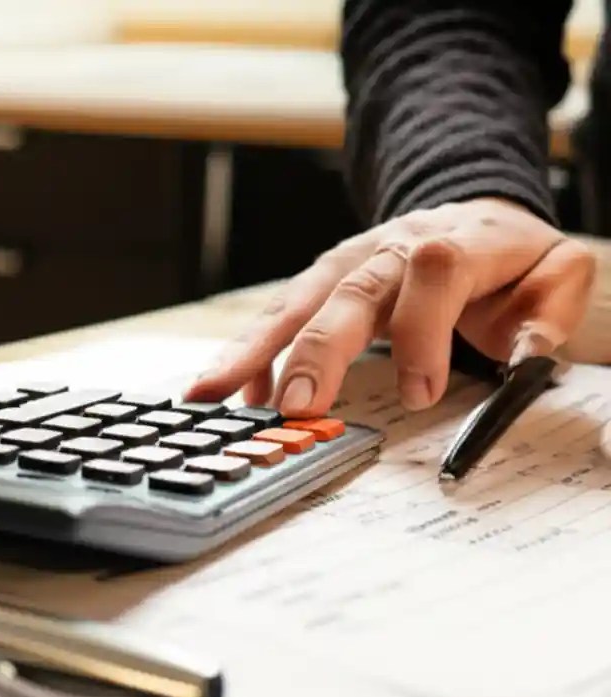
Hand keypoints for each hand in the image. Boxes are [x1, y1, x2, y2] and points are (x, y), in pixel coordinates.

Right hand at [185, 198, 596, 416]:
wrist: (469, 213)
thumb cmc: (510, 258)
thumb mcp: (559, 273)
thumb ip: (550, 313)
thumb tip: (527, 356)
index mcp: (453, 246)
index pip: (431, 279)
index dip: (423, 336)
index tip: (419, 393)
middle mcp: (388, 251)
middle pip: (347, 295)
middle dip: (318, 352)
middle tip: (299, 407)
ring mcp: (344, 264)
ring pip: (295, 303)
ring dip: (252, 350)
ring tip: (213, 391)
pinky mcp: (319, 282)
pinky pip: (278, 317)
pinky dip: (251, 354)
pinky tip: (231, 393)